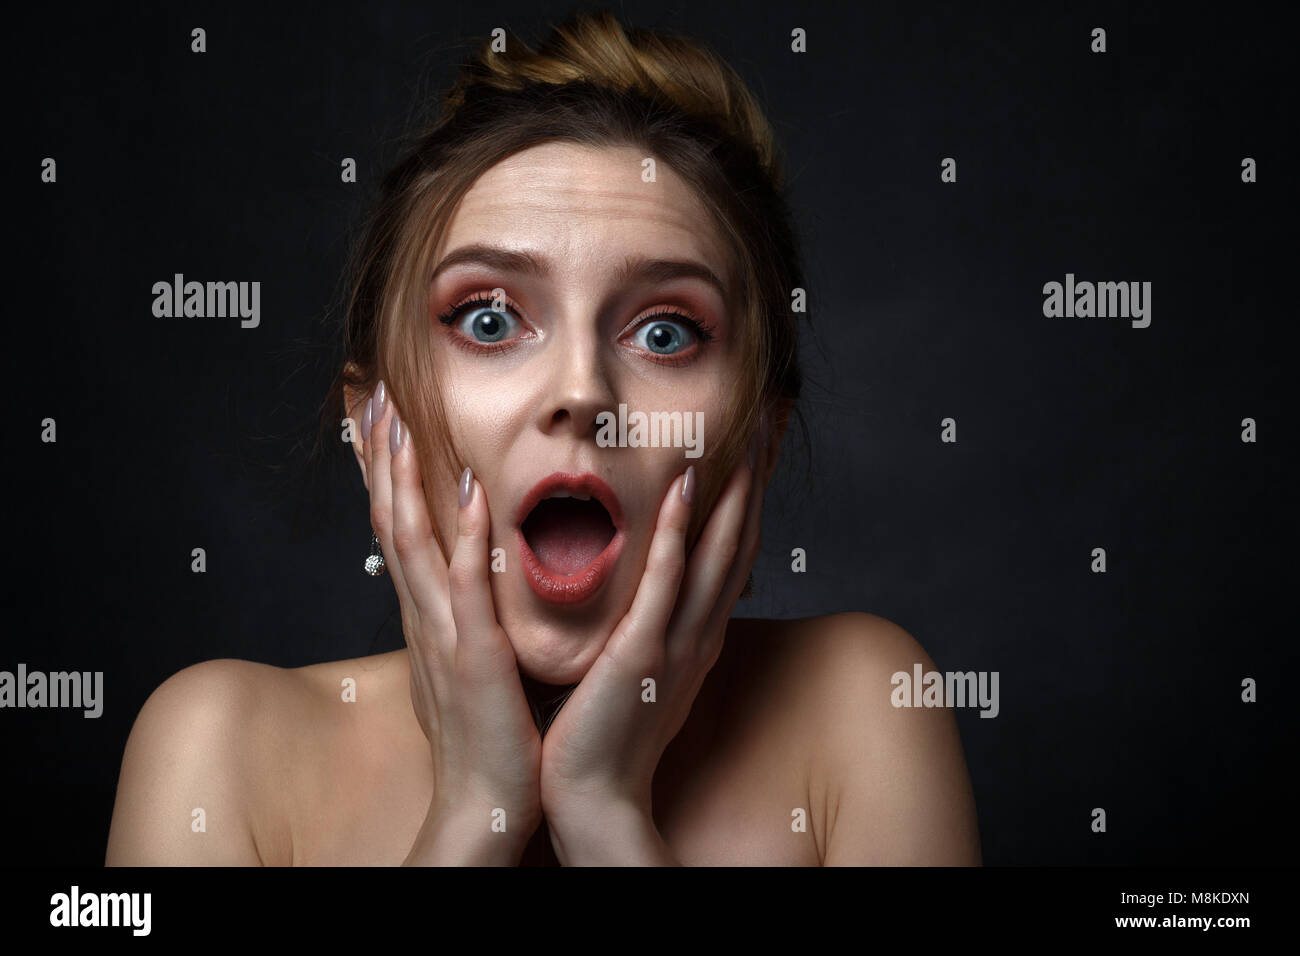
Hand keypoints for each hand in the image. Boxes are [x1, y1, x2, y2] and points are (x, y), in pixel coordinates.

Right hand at [362, 384, 541, 863]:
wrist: (487, 800)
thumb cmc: (487, 730)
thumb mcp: (468, 657)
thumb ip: (465, 612)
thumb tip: (467, 573)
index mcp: (427, 613)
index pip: (397, 526)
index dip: (384, 471)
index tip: (378, 417)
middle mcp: (424, 614)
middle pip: (390, 520)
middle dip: (379, 456)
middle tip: (370, 395)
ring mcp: (443, 632)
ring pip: (412, 542)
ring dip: (403, 479)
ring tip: (397, 421)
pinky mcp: (474, 655)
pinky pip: (465, 587)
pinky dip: (464, 536)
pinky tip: (466, 489)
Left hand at [538, 416, 770, 863]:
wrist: (592, 797)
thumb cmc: (606, 733)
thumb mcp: (640, 669)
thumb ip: (650, 627)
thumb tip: (646, 590)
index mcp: (697, 635)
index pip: (732, 553)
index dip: (748, 498)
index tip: (754, 447)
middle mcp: (700, 633)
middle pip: (739, 542)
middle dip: (755, 479)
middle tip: (770, 417)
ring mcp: (676, 642)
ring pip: (715, 553)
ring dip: (734, 492)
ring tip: (747, 434)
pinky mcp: (642, 653)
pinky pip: (664, 583)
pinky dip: (676, 532)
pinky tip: (683, 486)